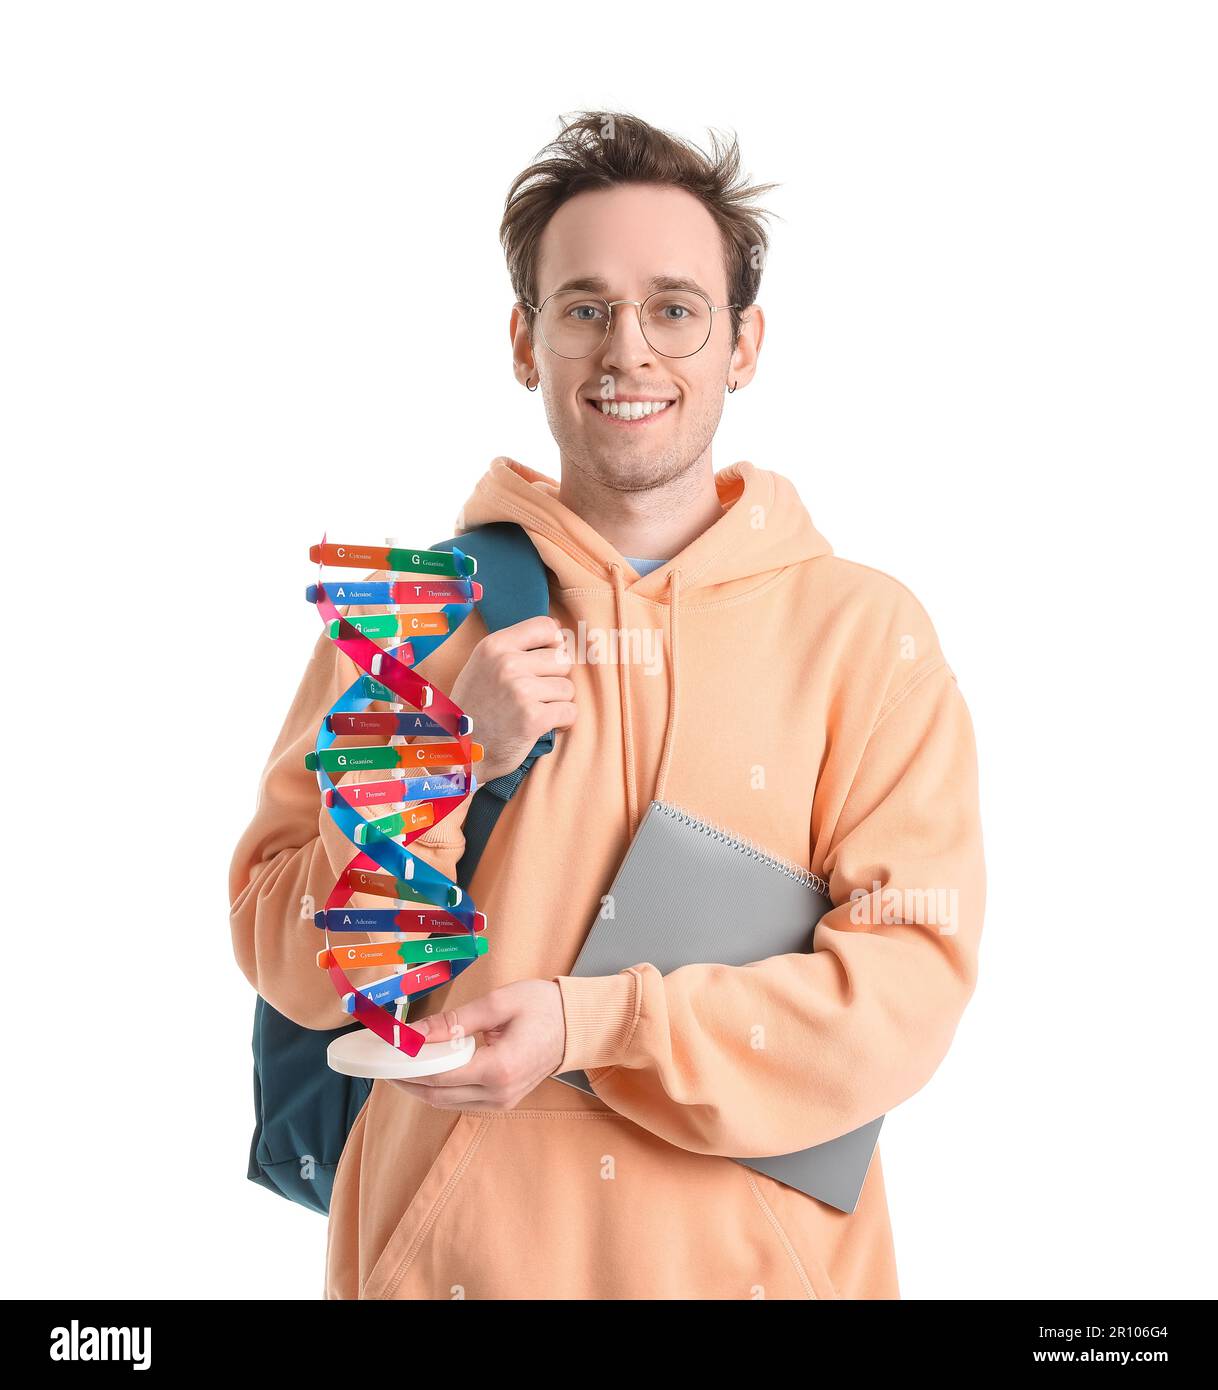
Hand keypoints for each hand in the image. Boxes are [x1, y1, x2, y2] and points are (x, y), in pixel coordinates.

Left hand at [384, 980, 567, 1110]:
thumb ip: (456, 1020)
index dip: (407, 1067)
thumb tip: (417, 1033)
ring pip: (447, 1102)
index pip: (439, 1075)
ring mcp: (502, 1101)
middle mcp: (498, 1093)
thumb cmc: (544, 1008)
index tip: (385, 1054)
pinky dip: (441, 1087)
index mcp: (498, 1068)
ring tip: (402, 1063)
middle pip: (437, 1095)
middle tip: (384, 1061)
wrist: (578, 1026)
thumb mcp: (498, 1003)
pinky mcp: (503, 1100)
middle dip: (407, 1079)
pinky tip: (430, 1068)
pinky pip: (461, 1099)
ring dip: (421, 1085)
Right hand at [449, 616, 575, 783]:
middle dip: (554, 679)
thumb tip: (557, 632)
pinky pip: (570, 712)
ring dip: (557, 702)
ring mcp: (521, 690)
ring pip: (568, 688)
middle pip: (562, 660)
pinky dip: (561, 722)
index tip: (545, 662)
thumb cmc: (473, 709)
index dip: (553, 645)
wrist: (458, 752)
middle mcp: (507, 663)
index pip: (546, 626)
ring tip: (534, 711)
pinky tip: (541, 726)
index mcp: (495, 645)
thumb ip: (514, 649)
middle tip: (534, 695)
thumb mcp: (483, 666)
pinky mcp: (533, 718)